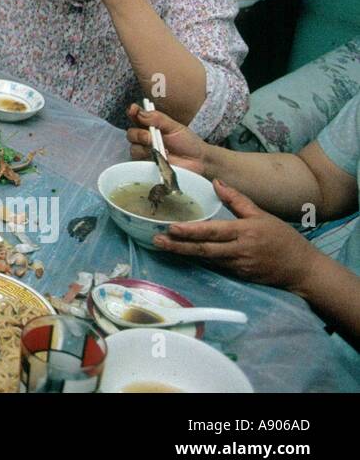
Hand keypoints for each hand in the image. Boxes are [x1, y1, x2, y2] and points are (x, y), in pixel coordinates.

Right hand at [126, 103, 208, 174]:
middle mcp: (146, 139)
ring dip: (144, 147)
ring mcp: (146, 153)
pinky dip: (149, 157)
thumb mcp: (175, 127)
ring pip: (133, 148)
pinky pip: (140, 161)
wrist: (199, 161)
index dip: (133, 112)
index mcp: (151, 126)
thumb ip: (158, 118)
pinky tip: (161, 157)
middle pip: (131, 134)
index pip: (136, 117)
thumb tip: (140, 112)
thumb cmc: (188, 143)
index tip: (133, 110)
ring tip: (158, 149)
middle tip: (151, 136)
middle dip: (139, 134)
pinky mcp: (147, 165)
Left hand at [153, 181, 320, 291]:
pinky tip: (182, 255)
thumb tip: (216, 183)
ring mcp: (238, 266)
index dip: (192, 231)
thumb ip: (237, 200)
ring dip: (184, 253)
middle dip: (178, 246)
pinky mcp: (238, 276)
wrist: (302, 270)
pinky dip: (198, 260)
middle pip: (204, 249)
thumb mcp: (261, 215)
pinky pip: (215, 266)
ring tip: (162, 246)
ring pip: (206, 259)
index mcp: (244, 232)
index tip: (172, 227)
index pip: (213, 231)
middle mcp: (239, 251)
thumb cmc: (282, 239)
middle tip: (157, 240)